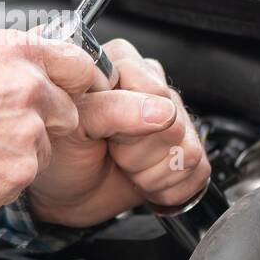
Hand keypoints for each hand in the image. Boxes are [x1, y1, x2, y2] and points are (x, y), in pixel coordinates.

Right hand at [0, 29, 99, 215]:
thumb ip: (8, 48)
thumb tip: (39, 39)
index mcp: (21, 54)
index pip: (79, 65)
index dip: (76, 81)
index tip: (71, 91)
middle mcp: (31, 90)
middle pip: (67, 112)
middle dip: (45, 121)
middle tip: (5, 126)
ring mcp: (29, 132)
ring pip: (43, 147)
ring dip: (19, 151)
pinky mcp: (20, 170)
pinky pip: (22, 176)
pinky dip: (2, 177)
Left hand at [28, 39, 210, 227]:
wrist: (65, 195)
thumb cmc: (60, 153)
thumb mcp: (71, 126)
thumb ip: (110, 109)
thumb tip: (160, 111)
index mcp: (120, 64)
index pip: (154, 89)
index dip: (129, 119)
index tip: (104, 131)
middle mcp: (151, 85)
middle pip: (174, 121)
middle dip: (137, 151)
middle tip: (112, 150)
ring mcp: (173, 118)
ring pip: (188, 150)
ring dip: (149, 172)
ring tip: (124, 164)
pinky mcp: (186, 150)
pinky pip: (199, 172)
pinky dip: (166, 187)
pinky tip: (142, 178)